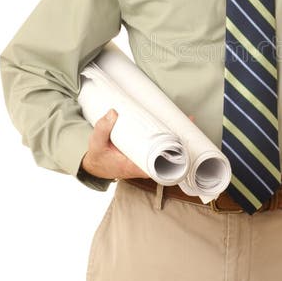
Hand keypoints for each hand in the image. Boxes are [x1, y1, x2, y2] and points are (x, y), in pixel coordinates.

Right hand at [81, 109, 195, 180]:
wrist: (94, 164)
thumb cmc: (97, 156)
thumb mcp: (96, 143)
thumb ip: (103, 129)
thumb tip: (113, 113)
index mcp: (135, 167)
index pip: (161, 166)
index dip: (175, 157)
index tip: (182, 144)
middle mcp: (144, 165)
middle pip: (169, 156)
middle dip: (180, 140)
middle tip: (187, 122)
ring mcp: (146, 159)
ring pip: (166, 151)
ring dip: (176, 137)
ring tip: (184, 120)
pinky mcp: (145, 153)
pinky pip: (160, 146)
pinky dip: (168, 136)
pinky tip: (174, 124)